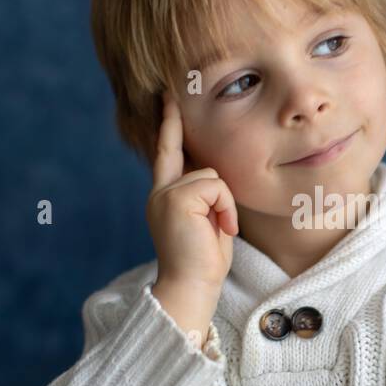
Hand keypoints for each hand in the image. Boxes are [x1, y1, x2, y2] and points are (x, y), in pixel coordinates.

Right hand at [146, 90, 238, 294]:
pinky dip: (226, 208)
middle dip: (186, 142)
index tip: (168, 97)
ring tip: (220, 229)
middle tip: (186, 133)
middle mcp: (159, 192)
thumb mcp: (207, 222)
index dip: (168, 125)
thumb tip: (214, 175)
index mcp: (165, 197)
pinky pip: (215, 186)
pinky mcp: (175, 199)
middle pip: (188, 156)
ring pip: (211, 175)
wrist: (193, 288)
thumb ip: (205, 196)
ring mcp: (164, 194)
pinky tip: (222, 229)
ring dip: (224, 203)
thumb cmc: (206, 262)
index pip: (167, 153)